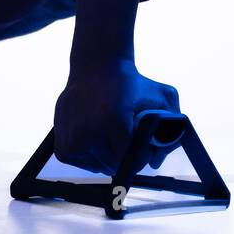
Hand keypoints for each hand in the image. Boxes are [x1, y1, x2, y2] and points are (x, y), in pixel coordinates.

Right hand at [53, 60, 182, 174]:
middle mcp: (88, 133)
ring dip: (107, 156)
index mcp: (113, 122)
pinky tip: (96, 136)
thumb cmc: (131, 82)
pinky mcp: (62, 144)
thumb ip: (172, 124)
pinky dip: (90, 155)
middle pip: (113, 166)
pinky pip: (81, 163)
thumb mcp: (162, 95)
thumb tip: (157, 161)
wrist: (97, 65)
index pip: (130, 161)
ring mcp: (73, 139)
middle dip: (124, 157)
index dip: (140, 156)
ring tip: (111, 133)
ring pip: (97, 167)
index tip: (142, 144)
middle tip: (126, 137)